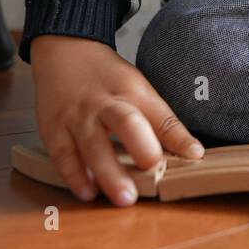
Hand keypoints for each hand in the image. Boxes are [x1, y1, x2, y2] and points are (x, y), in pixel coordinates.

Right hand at [29, 34, 203, 205]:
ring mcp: (77, 116)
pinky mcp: (53, 129)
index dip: (178, 135)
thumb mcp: (137, 88)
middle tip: (153, 170)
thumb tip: (189, 154)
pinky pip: (63, 155)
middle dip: (141, 148)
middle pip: (126, 122)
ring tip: (124, 198)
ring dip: (109, 173)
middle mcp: (105, 102)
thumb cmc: (106, 77)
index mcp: (133, 91)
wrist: (63, 50)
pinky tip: (87, 193)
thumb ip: (158, 121)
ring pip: (93, 145)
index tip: (194, 155)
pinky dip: (75, 176)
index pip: (160, 115)